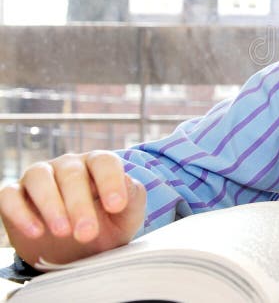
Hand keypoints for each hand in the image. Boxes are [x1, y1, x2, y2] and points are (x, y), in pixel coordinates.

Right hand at [0, 151, 145, 266]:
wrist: (78, 249)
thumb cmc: (106, 226)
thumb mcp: (126, 217)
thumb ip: (133, 198)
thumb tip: (126, 184)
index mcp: (97, 164)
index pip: (104, 162)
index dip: (110, 181)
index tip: (117, 207)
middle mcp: (68, 165)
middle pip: (72, 173)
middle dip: (80, 204)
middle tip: (87, 233)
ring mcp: (40, 177)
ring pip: (39, 177)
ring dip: (50, 204)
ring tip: (62, 232)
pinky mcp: (15, 195)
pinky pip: (9, 195)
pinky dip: (19, 212)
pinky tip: (35, 232)